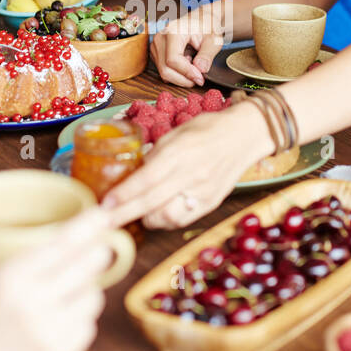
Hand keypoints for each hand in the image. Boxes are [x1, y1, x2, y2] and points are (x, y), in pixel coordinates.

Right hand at [0, 196, 108, 350]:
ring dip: (90, 283)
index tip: (102, 213)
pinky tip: (68, 308)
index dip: (88, 226)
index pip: (63, 245)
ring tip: (77, 278)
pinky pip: (89, 324)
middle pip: (87, 266)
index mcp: (9, 282)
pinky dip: (83, 314)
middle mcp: (35, 307)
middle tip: (99, 241)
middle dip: (98, 250)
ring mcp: (52, 334)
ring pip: (93, 296)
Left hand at [103, 103, 270, 229]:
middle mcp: (192, 174)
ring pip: (168, 217)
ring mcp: (203, 191)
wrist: (246, 135)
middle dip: (124, 214)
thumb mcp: (176, 133)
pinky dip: (165, 221)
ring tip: (133, 214)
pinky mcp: (212, 202)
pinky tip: (156, 215)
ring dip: (146, 219)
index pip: (147, 179)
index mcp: (179, 152)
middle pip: (152, 201)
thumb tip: (132, 172)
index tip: (105, 203)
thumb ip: (154, 154)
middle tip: (103, 222)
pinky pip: (183, 219)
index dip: (124, 194)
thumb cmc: (208, 129)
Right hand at [149, 0, 228, 87]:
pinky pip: (163, 70)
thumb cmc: (207, 27)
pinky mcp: (155, 52)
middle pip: (165, 69)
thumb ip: (207, 55)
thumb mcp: (213, 40)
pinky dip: (176, 73)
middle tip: (199, 79)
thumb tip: (200, 69)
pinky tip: (186, 64)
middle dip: (184, 79)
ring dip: (180, 77)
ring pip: (163, 72)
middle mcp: (160, 37)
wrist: (200, 20)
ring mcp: (155, 45)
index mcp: (173, 31)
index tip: (200, 78)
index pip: (173, 60)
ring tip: (194, 66)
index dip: (187, 73)